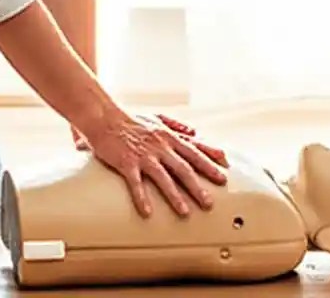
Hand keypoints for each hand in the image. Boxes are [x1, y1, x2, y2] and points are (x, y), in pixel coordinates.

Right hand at [79, 111, 229, 217]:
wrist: (104, 117)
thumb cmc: (131, 119)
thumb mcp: (158, 118)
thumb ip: (177, 125)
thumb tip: (195, 132)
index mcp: (169, 136)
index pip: (194, 150)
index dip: (210, 162)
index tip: (225, 173)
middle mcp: (160, 146)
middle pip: (184, 168)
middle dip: (198, 186)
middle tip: (210, 202)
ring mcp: (144, 155)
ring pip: (163, 177)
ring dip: (175, 196)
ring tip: (185, 212)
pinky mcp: (126, 162)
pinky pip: (135, 183)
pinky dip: (141, 198)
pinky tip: (147, 212)